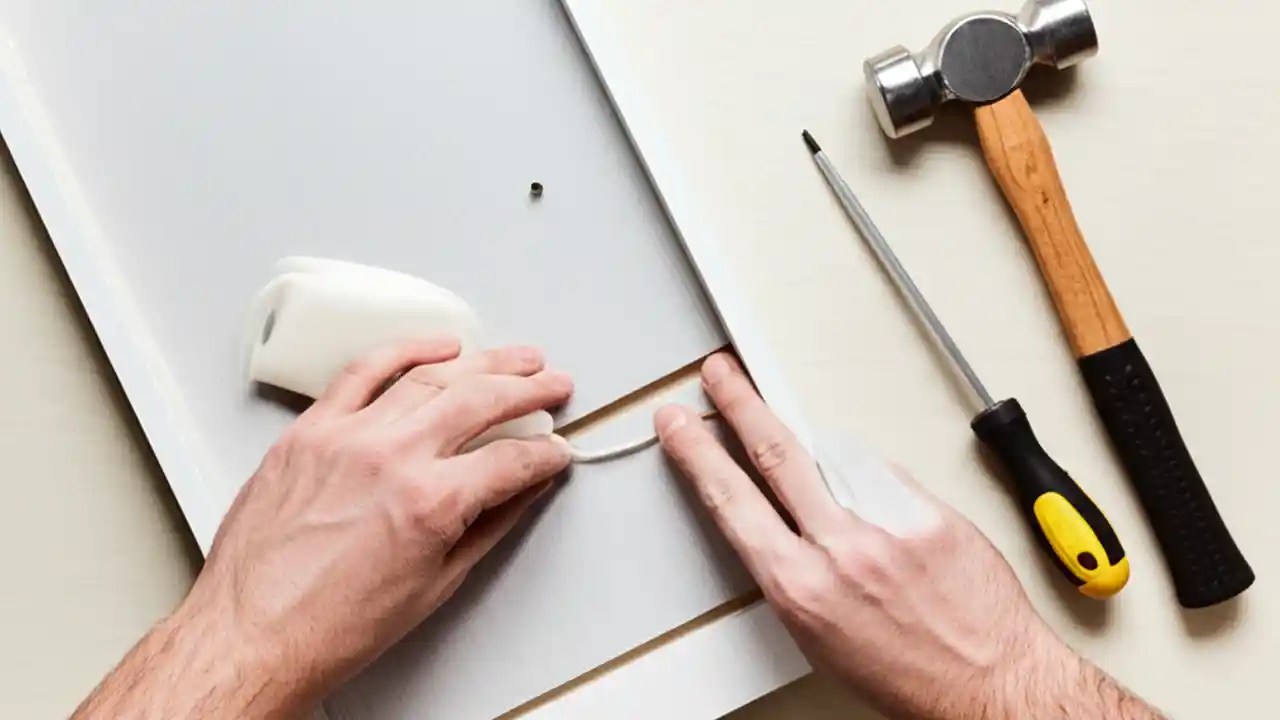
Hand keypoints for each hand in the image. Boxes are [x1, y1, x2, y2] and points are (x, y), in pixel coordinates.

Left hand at [75, 339, 573, 718]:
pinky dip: (405, 351)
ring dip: (482, 361)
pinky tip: (438, 346)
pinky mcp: (309, 430)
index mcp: (430, 503)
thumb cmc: (331, 626)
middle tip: (554, 384)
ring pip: (430, 376)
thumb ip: (488, 526)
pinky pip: (363, 372)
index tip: (556, 451)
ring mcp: (347, 436)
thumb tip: (521, 491)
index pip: (512, 460)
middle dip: (529, 390)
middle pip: (481, 400)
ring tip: (514, 358)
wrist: (252, 635)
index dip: (546, 454)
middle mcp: (392, 458)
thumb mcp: (436, 584)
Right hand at [655, 353, 1161, 719]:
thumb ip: (796, 566)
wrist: (991, 688)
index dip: (698, 454)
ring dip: (818, 449)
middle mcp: (841, 551)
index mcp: (800, 587)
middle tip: (721, 374)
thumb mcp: (819, 633)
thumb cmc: (908, 677)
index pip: (732, 500)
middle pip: (777, 453)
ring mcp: (890, 526)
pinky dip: (876, 482)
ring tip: (827, 464)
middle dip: (740, 404)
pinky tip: (879, 504)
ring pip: (837, 458)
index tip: (680, 427)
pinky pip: (888, 476)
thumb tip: (786, 517)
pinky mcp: (932, 514)